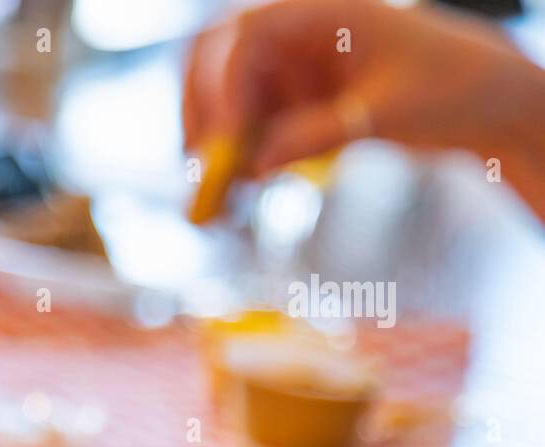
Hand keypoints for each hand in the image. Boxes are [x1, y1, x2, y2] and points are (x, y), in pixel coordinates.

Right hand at [183, 0, 544, 217]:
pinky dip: (233, 161)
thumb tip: (258, 162)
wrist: (478, 103)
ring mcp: (288, 70)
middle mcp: (294, 35)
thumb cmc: (448, 87)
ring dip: (211, 146)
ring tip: (214, 196)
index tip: (230, 138)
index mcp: (321, 13)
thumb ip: (320, 132)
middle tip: (199, 166)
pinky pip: (244, 130)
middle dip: (200, 112)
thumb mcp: (386, 111)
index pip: (248, 35)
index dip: (228, 85)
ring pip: (222, 100)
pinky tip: (236, 194)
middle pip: (214, 59)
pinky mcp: (289, 103)